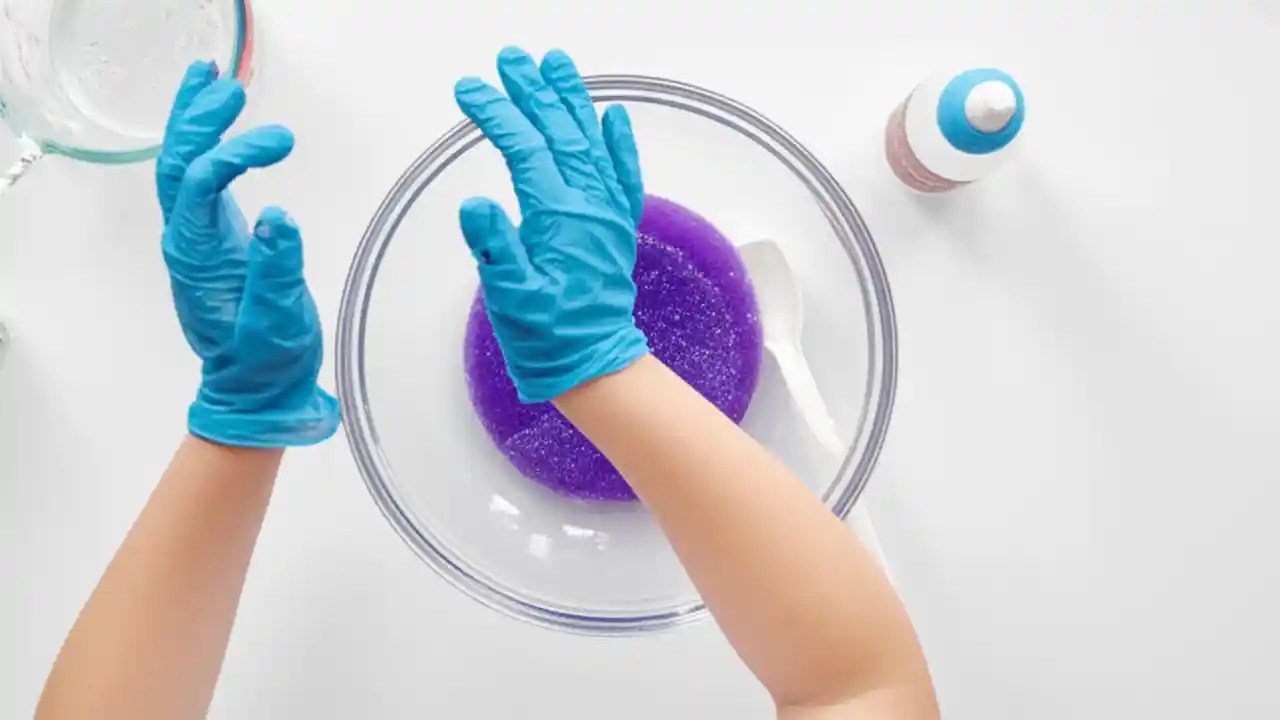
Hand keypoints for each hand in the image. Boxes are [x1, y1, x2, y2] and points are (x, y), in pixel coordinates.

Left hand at [155, 61, 339, 447]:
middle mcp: (190, 241)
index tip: (280, 143)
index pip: (203, 185)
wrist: (256, 390)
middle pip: (178, 164)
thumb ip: (277, 270)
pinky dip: (206, 143)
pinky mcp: (216, 237)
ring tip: (215, 81)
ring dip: (195, 122)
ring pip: (182, 167)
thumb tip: (279, 218)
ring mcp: (199, 237)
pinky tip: (221, 120)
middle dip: (200, 120)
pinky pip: (200, 180)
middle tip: (229, 88)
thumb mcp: (278, 322)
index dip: (236, 154)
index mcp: (200, 258)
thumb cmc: (267, 361)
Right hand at [454, 47, 648, 402]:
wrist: (594, 365)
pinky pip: (622, 175)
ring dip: (571, 102)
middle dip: (533, 92)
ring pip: (590, 143)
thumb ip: (494, 249)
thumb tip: (476, 204)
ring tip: (555, 65)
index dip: (497, 114)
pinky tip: (613, 118)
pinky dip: (619, 143)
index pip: (525, 149)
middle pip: (559, 133)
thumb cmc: (549, 338)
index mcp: (559, 218)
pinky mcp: (616, 229)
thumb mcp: (510, 298)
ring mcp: (607, 215)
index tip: (471, 91)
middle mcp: (589, 207)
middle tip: (512, 59)